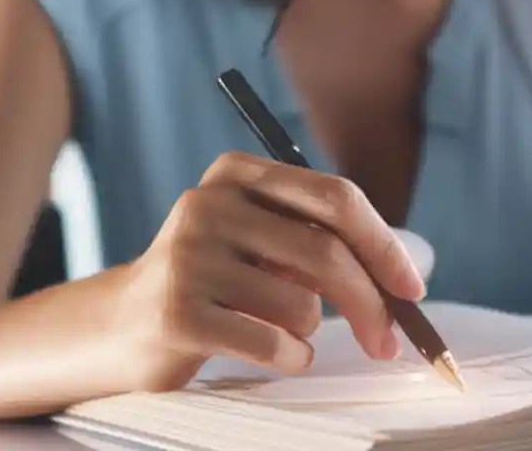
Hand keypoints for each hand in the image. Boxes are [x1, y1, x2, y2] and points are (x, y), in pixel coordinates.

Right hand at [110, 152, 426, 391]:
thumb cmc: (214, 283)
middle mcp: (209, 204)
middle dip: (370, 303)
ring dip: (309, 333)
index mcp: (238, 173)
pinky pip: (271, 342)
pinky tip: (272, 354)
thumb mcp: (260, 242)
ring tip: (277, 331)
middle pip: (325, 252)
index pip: (336, 198)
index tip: (411, 287)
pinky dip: (289, 358)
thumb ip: (319, 241)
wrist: (119, 325)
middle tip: (389, 342)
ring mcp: (188, 256)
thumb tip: (401, 277)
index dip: (383, 245)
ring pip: (301, 306)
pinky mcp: (177, 312)